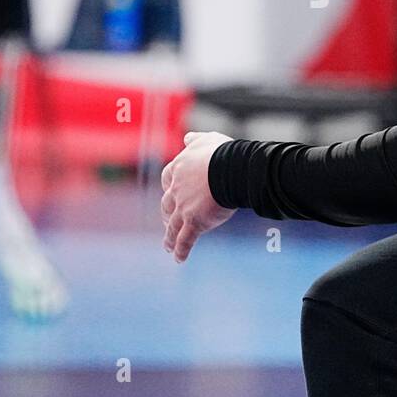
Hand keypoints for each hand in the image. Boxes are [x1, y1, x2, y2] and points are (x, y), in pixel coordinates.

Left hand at [161, 131, 235, 262]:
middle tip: (168, 220)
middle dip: (167, 213)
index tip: (169, 191)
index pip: (168, 180)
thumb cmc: (222, 153)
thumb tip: (187, 138)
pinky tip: (178, 259)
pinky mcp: (194, 222)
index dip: (169, 187)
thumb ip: (196, 140)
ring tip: (167, 245)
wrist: (230, 170)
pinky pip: (185, 240)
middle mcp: (177, 190)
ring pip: (173, 226)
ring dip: (169, 237)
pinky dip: (181, 250)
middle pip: (167, 204)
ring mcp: (184, 208)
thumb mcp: (207, 140)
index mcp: (179, 169)